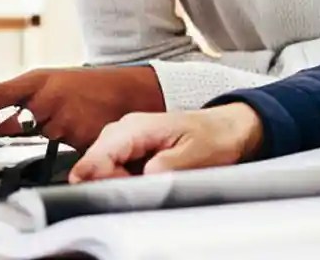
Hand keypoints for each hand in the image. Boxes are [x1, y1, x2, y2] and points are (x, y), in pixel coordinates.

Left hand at [0, 66, 166, 150]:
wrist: (130, 91)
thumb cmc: (90, 89)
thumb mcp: (55, 85)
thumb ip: (27, 101)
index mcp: (38, 79)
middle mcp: (46, 96)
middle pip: (12, 123)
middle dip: (8, 131)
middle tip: (2, 135)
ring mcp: (62, 116)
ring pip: (39, 137)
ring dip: (50, 134)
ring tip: (72, 118)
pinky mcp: (76, 136)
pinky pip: (60, 148)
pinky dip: (67, 142)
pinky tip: (83, 127)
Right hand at [69, 103, 263, 183]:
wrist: (226, 128)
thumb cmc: (213, 136)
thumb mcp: (194, 154)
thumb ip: (166, 166)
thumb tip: (142, 177)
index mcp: (137, 127)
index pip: (97, 156)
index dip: (100, 180)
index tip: (118, 193)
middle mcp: (124, 129)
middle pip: (93, 165)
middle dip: (109, 183)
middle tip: (138, 190)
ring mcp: (125, 138)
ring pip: (100, 168)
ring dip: (116, 182)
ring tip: (145, 182)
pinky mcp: (129, 148)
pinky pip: (112, 168)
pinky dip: (122, 179)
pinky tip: (143, 180)